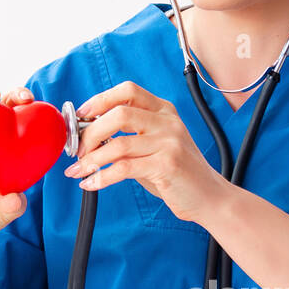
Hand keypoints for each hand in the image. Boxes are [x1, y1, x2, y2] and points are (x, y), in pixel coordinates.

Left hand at [64, 81, 232, 222]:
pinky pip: (124, 168)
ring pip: (119, 144)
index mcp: (163, 110)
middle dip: (91, 132)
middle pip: (119, 114)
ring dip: (91, 160)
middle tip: (78, 150)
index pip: (128, 90)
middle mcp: (167, 122)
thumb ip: (127, 136)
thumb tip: (88, 136)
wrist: (209, 197)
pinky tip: (92, 183)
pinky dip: (102, 177)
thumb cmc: (176, 172)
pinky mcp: (167, 165)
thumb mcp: (153, 146)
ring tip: (79, 171)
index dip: (100, 100)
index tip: (80, 116)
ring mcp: (169, 142)